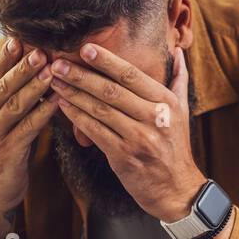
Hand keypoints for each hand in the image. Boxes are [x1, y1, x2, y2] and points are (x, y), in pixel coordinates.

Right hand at [0, 39, 58, 238]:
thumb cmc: (5, 149)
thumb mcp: (4, 120)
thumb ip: (14, 96)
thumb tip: (34, 67)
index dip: (6, 56)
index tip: (19, 36)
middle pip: (3, 86)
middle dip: (22, 67)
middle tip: (40, 49)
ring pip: (14, 105)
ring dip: (34, 87)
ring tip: (52, 71)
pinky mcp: (7, 151)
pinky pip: (27, 128)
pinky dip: (42, 114)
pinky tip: (57, 103)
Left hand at [50, 43, 203, 222]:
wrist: (177, 189)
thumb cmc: (175, 148)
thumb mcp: (182, 112)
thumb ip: (179, 80)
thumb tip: (178, 52)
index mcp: (166, 102)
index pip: (132, 75)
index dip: (107, 61)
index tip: (85, 49)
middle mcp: (154, 118)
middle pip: (112, 90)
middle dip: (82, 75)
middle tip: (58, 63)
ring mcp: (139, 138)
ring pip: (100, 110)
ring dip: (74, 94)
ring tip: (55, 81)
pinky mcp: (123, 156)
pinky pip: (95, 132)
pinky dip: (77, 117)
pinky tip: (63, 106)